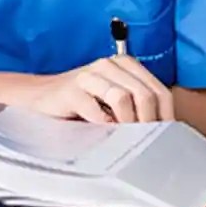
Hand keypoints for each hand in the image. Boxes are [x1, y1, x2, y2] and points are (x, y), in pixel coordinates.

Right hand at [24, 56, 174, 123]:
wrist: (40, 99)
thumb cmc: (82, 104)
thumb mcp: (115, 102)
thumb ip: (138, 107)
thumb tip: (165, 130)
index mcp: (125, 65)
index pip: (160, 92)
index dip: (165, 117)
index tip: (161, 138)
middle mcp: (108, 65)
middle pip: (145, 95)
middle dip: (147, 123)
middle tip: (142, 141)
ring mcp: (89, 75)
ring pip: (123, 99)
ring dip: (126, 123)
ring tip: (121, 136)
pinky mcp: (71, 90)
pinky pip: (97, 111)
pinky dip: (102, 126)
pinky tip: (98, 130)